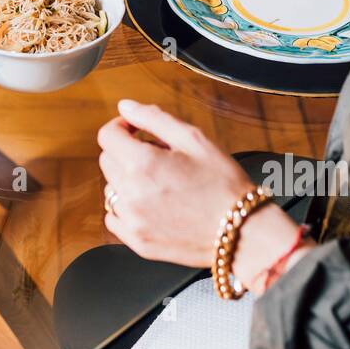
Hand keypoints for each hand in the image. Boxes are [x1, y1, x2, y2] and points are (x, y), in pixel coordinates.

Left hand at [99, 100, 299, 275]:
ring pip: (110, 188)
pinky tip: (152, 205)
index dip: (121, 126)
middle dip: (126, 152)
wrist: (242, 232)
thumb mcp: (194, 139)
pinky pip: (114, 218)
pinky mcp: (137, 241)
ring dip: (126, 180)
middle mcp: (131, 193)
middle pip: (107, 160)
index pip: (107, 135)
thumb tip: (126, 107)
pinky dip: (126, 208)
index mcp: (143, 163)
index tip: (135, 130)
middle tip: (157, 156)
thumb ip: (154, 118)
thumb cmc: (224, 184)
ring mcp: (132, 220)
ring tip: (159, 183)